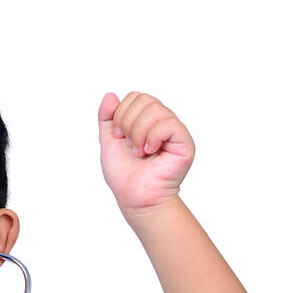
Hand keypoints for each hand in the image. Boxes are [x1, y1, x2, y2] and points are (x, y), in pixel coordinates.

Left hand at [98, 91, 194, 217]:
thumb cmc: (125, 175)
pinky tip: (150, 151)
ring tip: (140, 152)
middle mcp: (162, 123)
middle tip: (130, 145)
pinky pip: (169, 124)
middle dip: (129, 122)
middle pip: (145, 99)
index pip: (136, 97)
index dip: (122, 113)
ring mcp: (175, 132)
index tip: (119, 136)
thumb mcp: (108, 141)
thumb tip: (111, 95)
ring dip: (139, 133)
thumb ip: (107, 117)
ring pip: (156, 110)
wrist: (135, 198)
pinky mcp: (184, 143)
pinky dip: (153, 137)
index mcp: (147, 121)